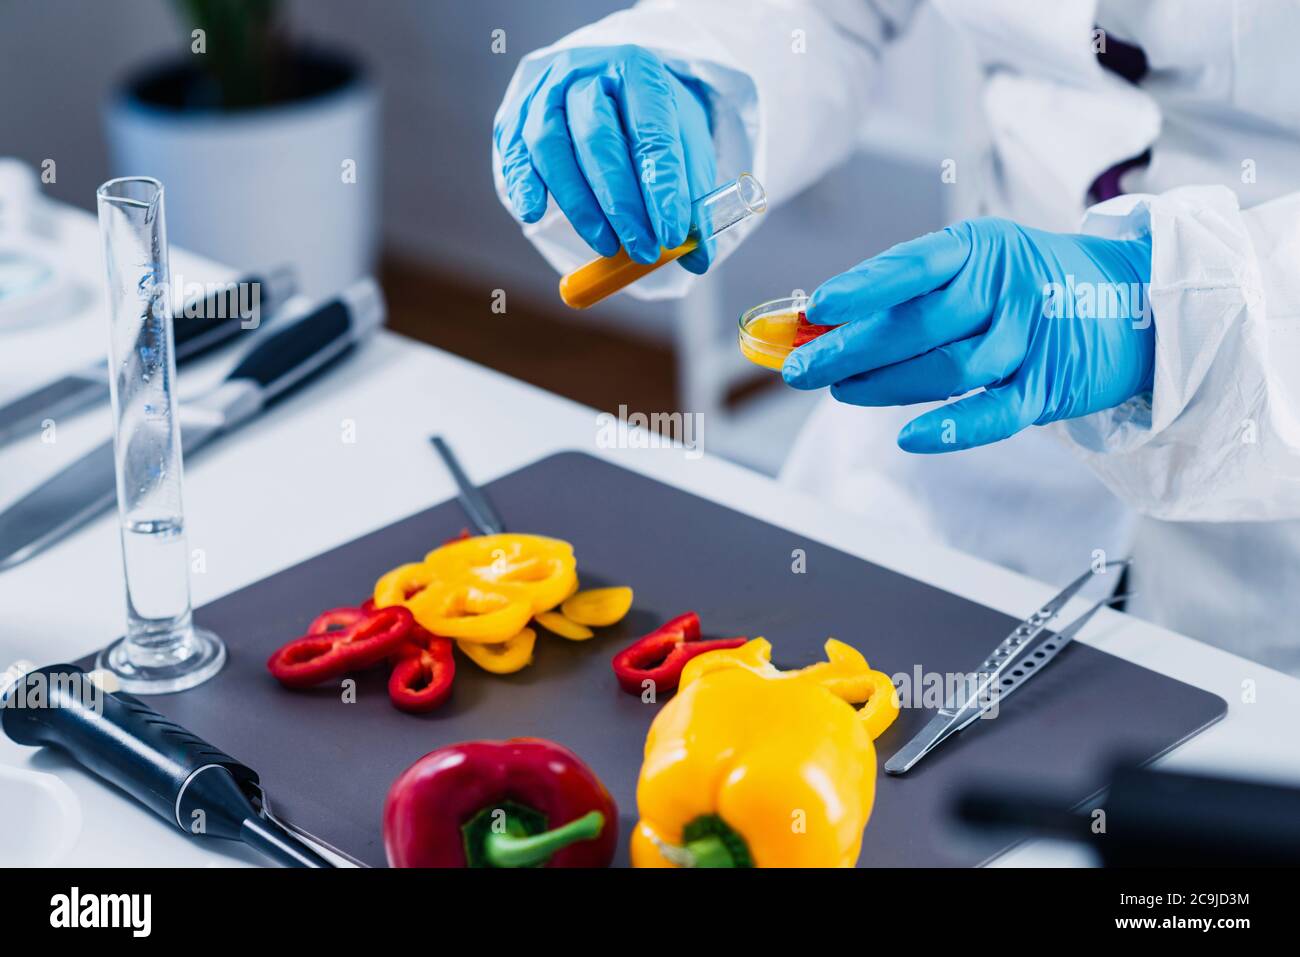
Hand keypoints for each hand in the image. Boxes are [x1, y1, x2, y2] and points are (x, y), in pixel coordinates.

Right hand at [494, 45, 717, 272]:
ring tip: (607, 246)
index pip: (651, 130)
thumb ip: (693, 198)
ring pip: (553, 149)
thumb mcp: (684, 147)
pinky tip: (534, 214)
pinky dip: (523, 186)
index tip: (673, 234)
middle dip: (623, 205)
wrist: (605, 86)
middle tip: (644, 250)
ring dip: (580, 206)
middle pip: (599, 140)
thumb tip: (697, 258)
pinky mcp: (515, 119)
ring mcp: (544, 94)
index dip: (662, 187)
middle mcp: (586, 74)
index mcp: (638, 70)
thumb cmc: (650, 123)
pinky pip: (515, 155)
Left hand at [783, 218, 1154, 451]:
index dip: (860, 289)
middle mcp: (1007, 286)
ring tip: (840, 391)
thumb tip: (819, 322)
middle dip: (851, 349)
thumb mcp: (976, 266)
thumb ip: (908, 293)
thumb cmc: (1029, 286)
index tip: (813, 309)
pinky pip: (997, 411)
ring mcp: (1033, 336)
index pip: (910, 267)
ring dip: (886, 385)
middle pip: (919, 324)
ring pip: (949, 368)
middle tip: (800, 368)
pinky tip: (909, 436)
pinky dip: (952, 428)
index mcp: (980, 248)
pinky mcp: (1051, 385)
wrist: (1136, 301)